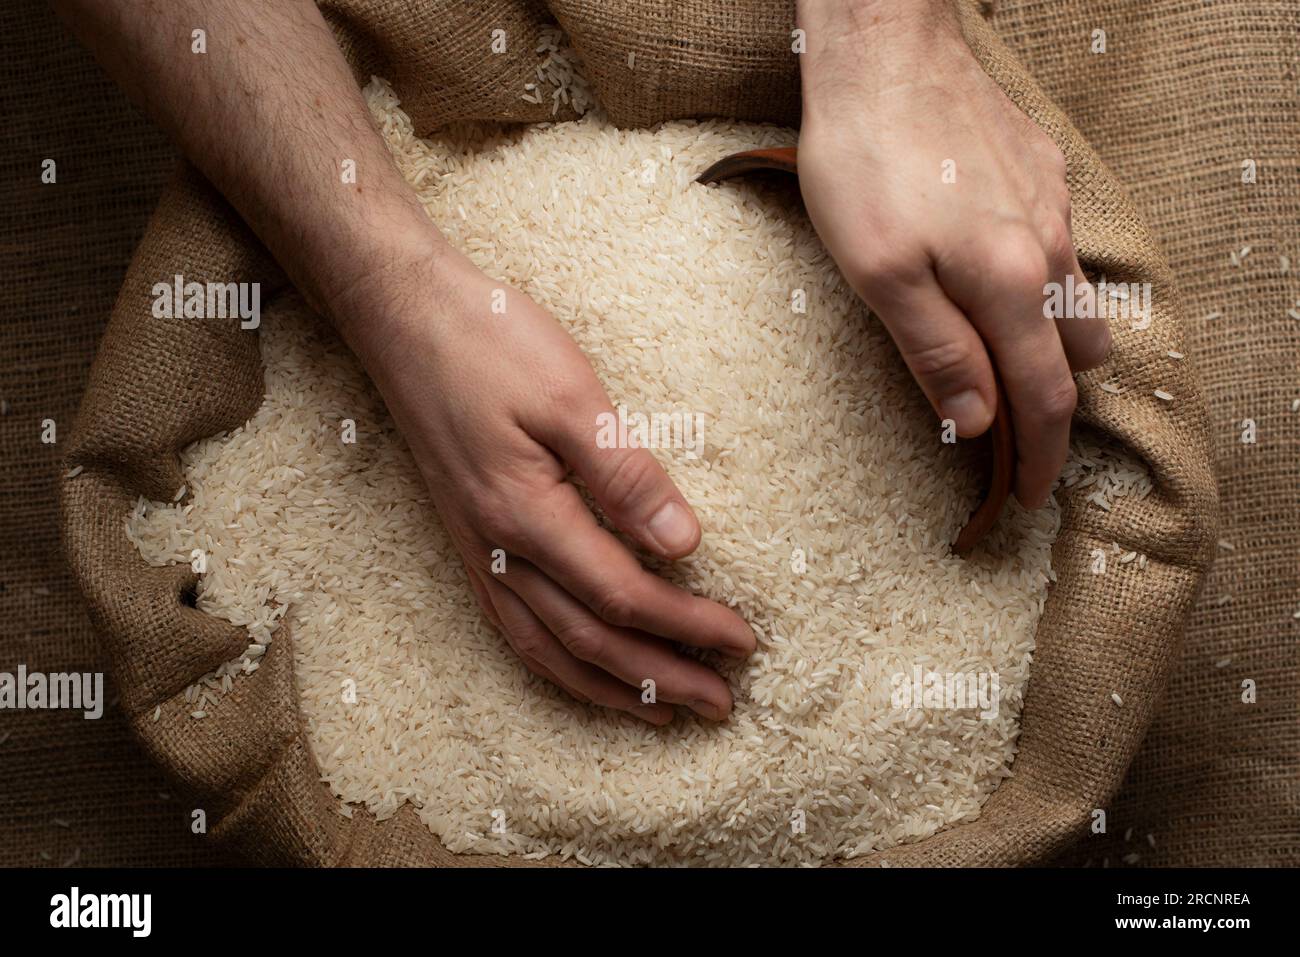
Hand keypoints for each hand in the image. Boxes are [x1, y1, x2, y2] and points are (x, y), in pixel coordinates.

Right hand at [335, 241, 755, 724]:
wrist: (404, 319)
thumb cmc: (490, 344)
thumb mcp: (570, 395)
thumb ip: (626, 475)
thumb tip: (684, 545)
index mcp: (527, 515)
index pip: (623, 595)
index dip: (687, 625)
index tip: (742, 640)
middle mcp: (497, 550)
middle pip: (589, 641)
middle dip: (660, 678)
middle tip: (720, 704)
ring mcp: (477, 552)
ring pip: (546, 651)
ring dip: (610, 688)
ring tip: (663, 713)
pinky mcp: (469, 542)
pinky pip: (514, 630)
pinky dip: (556, 666)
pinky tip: (583, 672)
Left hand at [796, 0, 1110, 506]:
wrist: (885, 52)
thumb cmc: (866, 163)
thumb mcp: (880, 274)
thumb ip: (936, 351)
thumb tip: (979, 422)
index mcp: (1010, 284)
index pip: (1044, 398)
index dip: (1039, 458)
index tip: (1028, 497)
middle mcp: (1048, 248)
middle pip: (1075, 356)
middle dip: (1054, 408)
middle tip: (1017, 441)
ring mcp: (1051, 205)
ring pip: (1077, 299)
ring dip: (1055, 347)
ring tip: (1014, 370)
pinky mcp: (1041, 170)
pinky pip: (1060, 247)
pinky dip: (1043, 286)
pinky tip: (1002, 282)